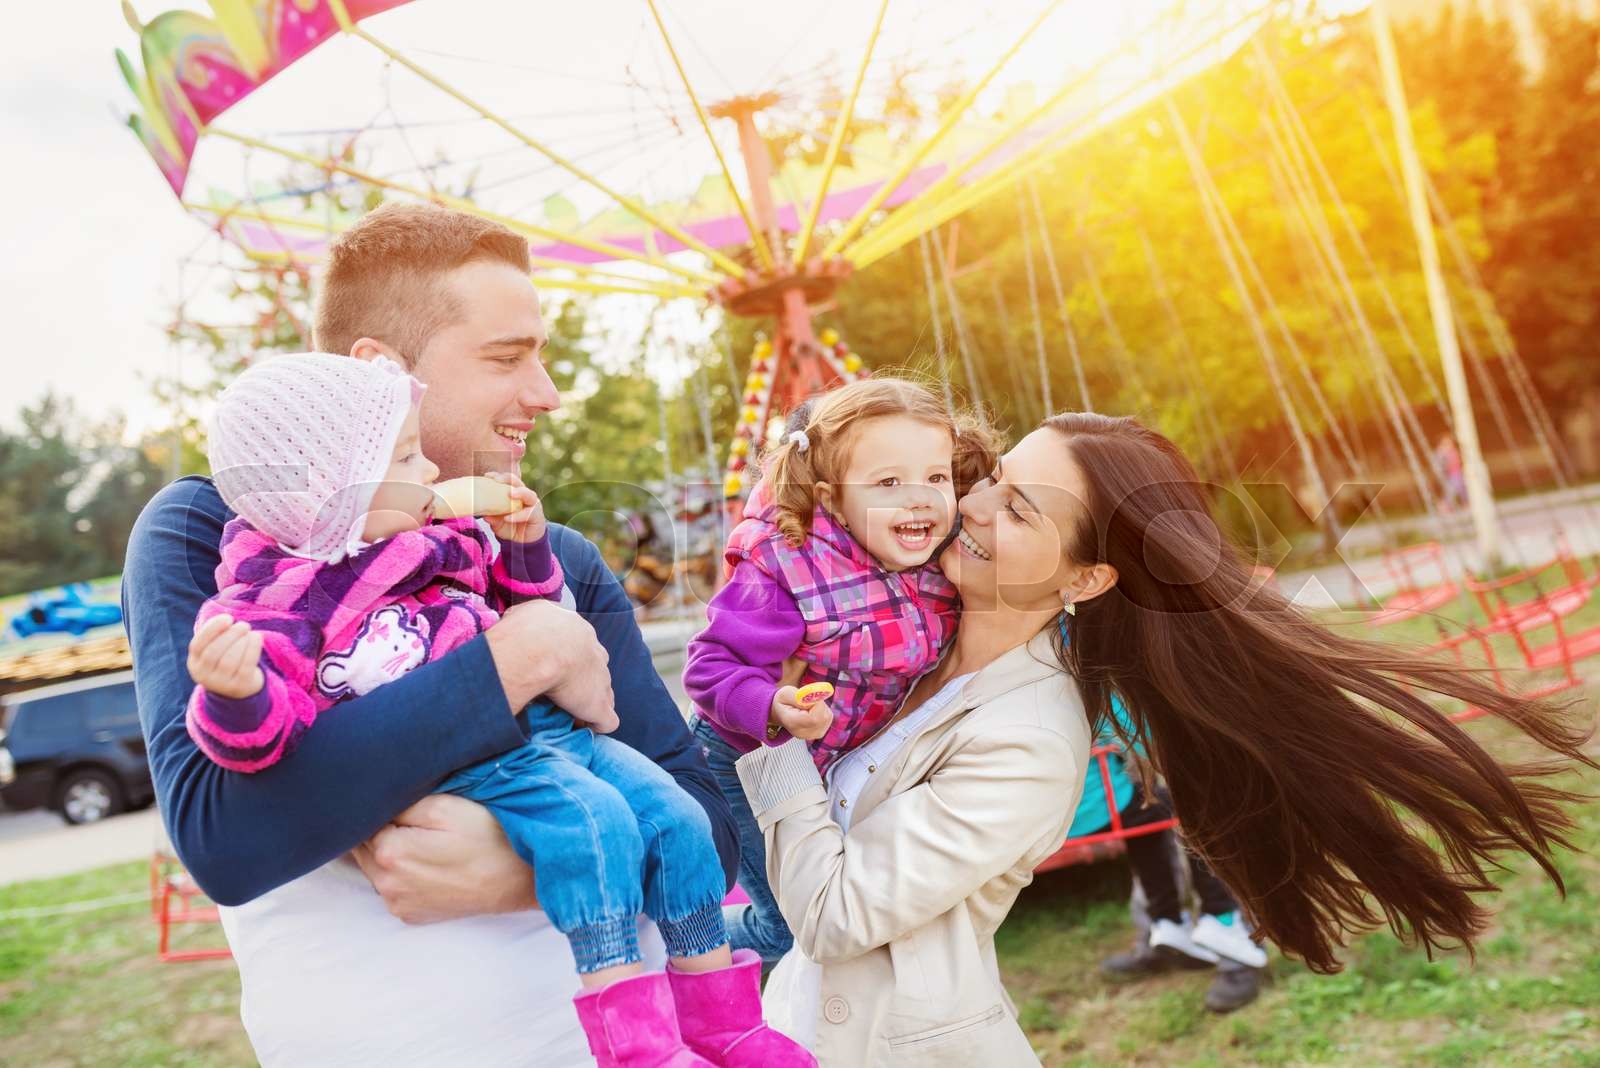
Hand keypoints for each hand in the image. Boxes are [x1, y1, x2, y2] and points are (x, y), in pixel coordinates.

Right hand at [187, 614, 264, 698]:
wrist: (240, 688)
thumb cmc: (226, 659)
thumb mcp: (215, 648)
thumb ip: (216, 633)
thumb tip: (225, 619)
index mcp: (194, 663)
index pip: (197, 645)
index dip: (211, 629)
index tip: (228, 618)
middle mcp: (204, 676)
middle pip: (213, 653)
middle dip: (230, 635)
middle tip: (243, 625)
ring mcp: (221, 684)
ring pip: (229, 661)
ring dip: (241, 642)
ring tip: (250, 632)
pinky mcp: (240, 687)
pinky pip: (246, 667)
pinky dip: (252, 649)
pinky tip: (256, 637)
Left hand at [351, 794, 537, 923]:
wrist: (520, 878)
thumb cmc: (487, 836)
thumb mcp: (445, 806)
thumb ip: (400, 805)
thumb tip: (372, 806)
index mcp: (391, 853)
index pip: (360, 823)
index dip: (375, 808)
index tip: (395, 799)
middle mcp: (387, 885)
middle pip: (361, 848)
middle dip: (375, 830)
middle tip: (408, 817)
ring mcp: (398, 904)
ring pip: (374, 869)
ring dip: (386, 852)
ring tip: (419, 838)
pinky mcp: (411, 915)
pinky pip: (391, 887)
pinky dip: (398, 873)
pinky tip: (424, 861)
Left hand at [482, 471, 545, 542]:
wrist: (526, 540)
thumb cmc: (511, 527)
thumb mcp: (498, 524)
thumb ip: (493, 519)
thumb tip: (485, 516)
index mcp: (513, 493)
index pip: (506, 480)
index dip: (497, 476)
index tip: (487, 476)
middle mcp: (524, 495)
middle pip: (517, 482)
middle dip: (507, 479)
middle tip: (497, 480)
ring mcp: (532, 504)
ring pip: (528, 494)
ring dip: (520, 492)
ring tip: (510, 494)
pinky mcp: (537, 515)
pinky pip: (529, 513)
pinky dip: (518, 515)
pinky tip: (508, 518)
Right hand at [485, 599, 617, 732]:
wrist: (538, 649)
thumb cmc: (524, 631)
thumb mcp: (528, 612)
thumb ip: (532, 618)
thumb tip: (521, 622)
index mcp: (578, 631)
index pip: (580, 646)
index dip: (568, 660)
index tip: (554, 671)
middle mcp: (594, 651)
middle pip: (595, 667)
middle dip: (583, 679)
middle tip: (562, 693)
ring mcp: (601, 679)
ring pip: (603, 691)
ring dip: (589, 703)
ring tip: (571, 716)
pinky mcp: (599, 705)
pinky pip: (606, 720)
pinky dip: (596, 725)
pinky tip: (583, 730)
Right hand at [769, 685, 833, 741]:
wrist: (780, 712)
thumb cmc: (783, 701)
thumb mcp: (786, 692)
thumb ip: (802, 695)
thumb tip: (817, 696)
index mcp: (792, 723)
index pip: (814, 718)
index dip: (816, 704)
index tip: (809, 697)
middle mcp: (803, 733)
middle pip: (823, 718)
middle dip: (819, 704)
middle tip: (807, 701)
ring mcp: (812, 735)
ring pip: (827, 717)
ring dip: (821, 707)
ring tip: (808, 706)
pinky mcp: (819, 733)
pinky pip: (828, 718)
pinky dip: (823, 711)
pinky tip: (812, 711)